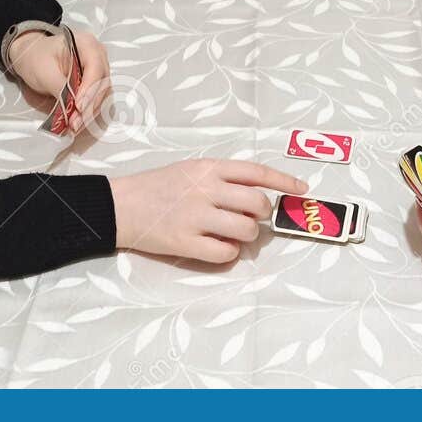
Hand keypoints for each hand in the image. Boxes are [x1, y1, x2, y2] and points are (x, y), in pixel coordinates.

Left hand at [6, 27, 109, 134]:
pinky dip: (88, 113)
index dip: (90, 89)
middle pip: (102, 84)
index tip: (79, 107)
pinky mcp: (95, 85)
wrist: (31, 57)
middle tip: (75, 123)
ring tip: (74, 127)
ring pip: (102, 95)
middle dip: (90, 106)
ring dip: (90, 113)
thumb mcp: (43, 71)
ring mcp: (98, 71)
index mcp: (86, 44)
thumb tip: (72, 108)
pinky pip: (96, 101)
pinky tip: (77, 124)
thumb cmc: (36, 58)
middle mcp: (98, 57)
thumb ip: (60, 87)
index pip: (95, 68)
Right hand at [109, 160, 306, 263]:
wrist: (119, 206)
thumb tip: (258, 197)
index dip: (284, 181)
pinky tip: (217, 246)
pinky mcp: (186, 243)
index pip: (257, 172)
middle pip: (258, 205)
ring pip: (247, 231)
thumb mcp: (191, 169)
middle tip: (249, 219)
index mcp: (208, 168)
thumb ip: (223, 179)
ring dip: (246, 236)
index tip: (302, 189)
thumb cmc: (158, 186)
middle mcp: (206, 190)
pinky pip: (227, 254)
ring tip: (230, 233)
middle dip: (261, 215)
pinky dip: (229, 253)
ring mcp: (196, 217)